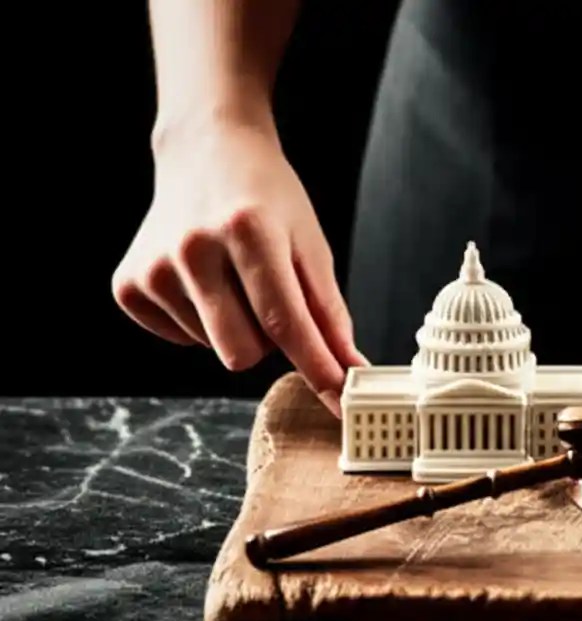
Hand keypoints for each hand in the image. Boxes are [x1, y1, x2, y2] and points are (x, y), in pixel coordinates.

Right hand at [111, 119, 364, 415]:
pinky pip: (182, 340)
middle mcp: (192, 247)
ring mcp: (154, 267)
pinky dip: (201, 322)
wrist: (206, 152)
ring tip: (232, 275)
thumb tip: (349, 369)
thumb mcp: (310, 244)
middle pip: (242, 353)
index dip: (317, 368)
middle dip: (267, 341)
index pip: (286, 322)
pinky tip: (202, 280)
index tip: (340, 401)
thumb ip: (329, 312)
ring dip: (234, 325)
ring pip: (215, 349)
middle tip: (269, 296)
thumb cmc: (266, 198)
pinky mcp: (128, 284)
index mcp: (247, 230)